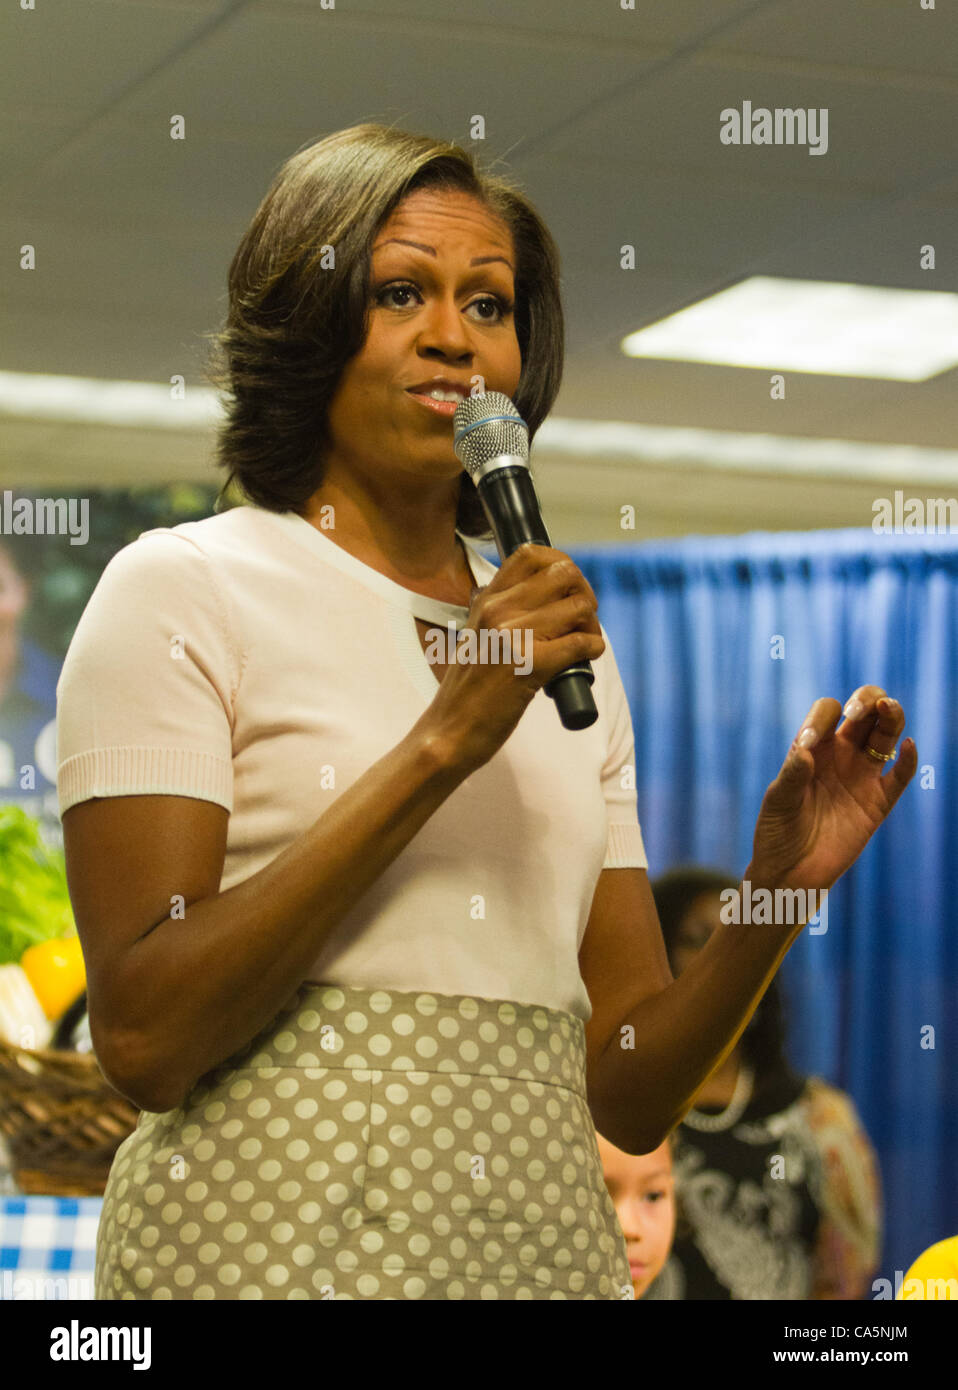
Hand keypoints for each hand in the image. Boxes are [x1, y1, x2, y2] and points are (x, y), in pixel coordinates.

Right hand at [420, 542, 604, 774]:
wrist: (448, 732)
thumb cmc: (467, 692)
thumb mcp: (476, 638)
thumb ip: (501, 614)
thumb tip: (542, 600)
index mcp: (486, 601)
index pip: (530, 553)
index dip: (560, 564)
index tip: (566, 589)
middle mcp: (498, 610)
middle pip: (564, 573)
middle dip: (583, 592)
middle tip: (581, 618)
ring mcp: (514, 635)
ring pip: (579, 606)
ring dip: (592, 624)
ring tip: (584, 642)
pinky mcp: (530, 665)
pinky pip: (581, 642)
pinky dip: (593, 649)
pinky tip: (585, 659)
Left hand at [747, 686, 916, 893]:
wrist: (791, 873)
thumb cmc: (777, 832)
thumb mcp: (778, 801)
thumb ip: (792, 775)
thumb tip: (806, 749)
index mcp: (813, 749)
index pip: (826, 713)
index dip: (822, 717)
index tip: (809, 742)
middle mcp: (841, 756)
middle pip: (865, 713)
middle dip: (866, 699)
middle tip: (857, 711)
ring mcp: (862, 777)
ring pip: (886, 735)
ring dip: (892, 716)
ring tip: (888, 707)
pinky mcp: (878, 803)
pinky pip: (899, 776)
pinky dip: (908, 760)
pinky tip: (908, 747)